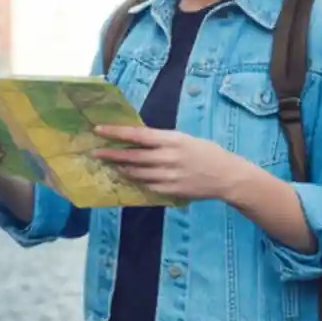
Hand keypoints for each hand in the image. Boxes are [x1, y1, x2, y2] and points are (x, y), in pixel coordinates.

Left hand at [92, 125, 251, 201]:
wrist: (226, 176)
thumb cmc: (206, 152)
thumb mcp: (184, 139)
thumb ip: (162, 140)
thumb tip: (138, 139)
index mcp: (171, 139)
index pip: (137, 135)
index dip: (116, 133)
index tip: (99, 130)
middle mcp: (168, 157)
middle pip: (132, 155)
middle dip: (111, 153)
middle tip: (95, 152)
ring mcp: (168, 176)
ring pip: (136, 172)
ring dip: (122, 168)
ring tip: (111, 164)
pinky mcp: (170, 191)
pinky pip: (147, 185)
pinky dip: (137, 180)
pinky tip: (130, 176)